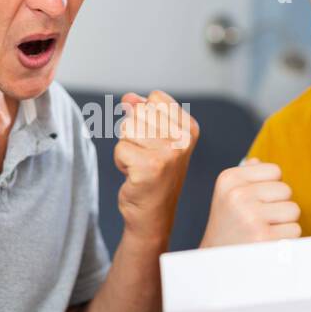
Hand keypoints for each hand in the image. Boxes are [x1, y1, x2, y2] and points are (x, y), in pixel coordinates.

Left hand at [113, 90, 198, 245]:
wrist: (153, 213)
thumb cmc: (153, 175)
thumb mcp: (153, 138)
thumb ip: (143, 112)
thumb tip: (128, 98)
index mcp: (189, 128)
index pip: (155, 98)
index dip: (146, 117)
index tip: (154, 141)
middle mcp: (184, 140)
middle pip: (139, 111)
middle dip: (134, 133)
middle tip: (146, 156)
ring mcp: (169, 153)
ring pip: (127, 128)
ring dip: (127, 147)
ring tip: (140, 165)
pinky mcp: (150, 166)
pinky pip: (120, 148)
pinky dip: (121, 162)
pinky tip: (135, 175)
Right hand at [199, 158, 300, 247]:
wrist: (215, 260)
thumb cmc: (227, 225)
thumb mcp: (226, 195)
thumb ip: (244, 177)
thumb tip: (257, 161)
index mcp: (229, 179)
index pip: (275, 171)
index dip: (270, 188)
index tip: (254, 202)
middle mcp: (238, 195)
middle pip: (286, 190)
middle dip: (278, 205)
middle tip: (258, 220)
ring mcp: (251, 217)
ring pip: (293, 210)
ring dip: (283, 223)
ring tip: (263, 230)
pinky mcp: (264, 238)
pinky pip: (294, 230)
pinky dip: (285, 239)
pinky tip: (267, 242)